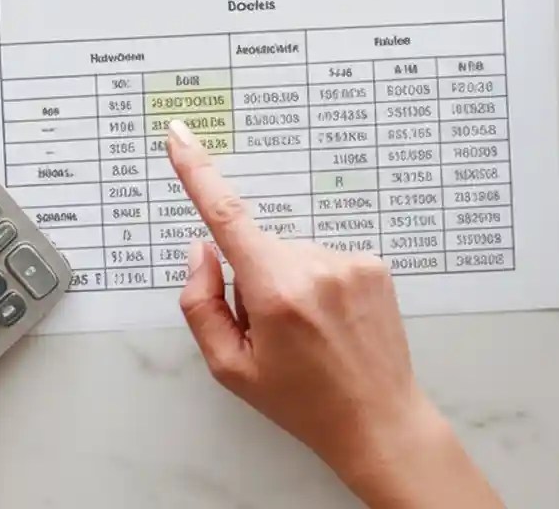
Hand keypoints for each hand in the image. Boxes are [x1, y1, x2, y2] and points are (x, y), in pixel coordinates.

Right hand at [166, 122, 501, 508]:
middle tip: (275, 336)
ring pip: (292, 255)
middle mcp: (315, 266)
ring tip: (310, 335)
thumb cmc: (301, 401)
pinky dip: (318, 285)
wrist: (378, 421)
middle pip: (258, 250)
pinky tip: (332, 324)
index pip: (226, 218)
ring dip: (289, 284)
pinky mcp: (373, 263)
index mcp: (275, 292)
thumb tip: (202, 250)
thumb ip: (200, 304)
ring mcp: (350, 261)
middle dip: (253, 282)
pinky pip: (323, 260)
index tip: (180, 136)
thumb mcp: (230, 367)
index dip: (198, 172)